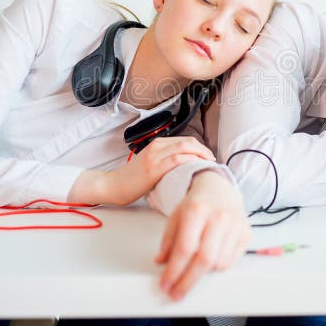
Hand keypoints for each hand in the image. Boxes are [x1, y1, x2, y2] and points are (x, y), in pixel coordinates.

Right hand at [69, 137, 214, 204]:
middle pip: (189, 142)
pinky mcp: (153, 168)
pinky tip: (197, 169)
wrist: (113, 185)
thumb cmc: (132, 179)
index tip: (209, 158)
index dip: (201, 148)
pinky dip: (190, 162)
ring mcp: (155, 156)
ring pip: (185, 148)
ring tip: (209, 166)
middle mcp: (157, 147)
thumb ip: (165, 161)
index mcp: (157, 144)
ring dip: (201, 156)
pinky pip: (177, 160)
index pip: (186, 140)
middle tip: (213, 161)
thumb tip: (186, 168)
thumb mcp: (150, 164)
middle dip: (205, 150)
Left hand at [155, 170, 250, 300]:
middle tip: (177, 293)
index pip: (185, 247)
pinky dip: (217, 267)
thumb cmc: (197, 204)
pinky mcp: (246, 234)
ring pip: (219, 263)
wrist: (220, 188)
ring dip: (203, 274)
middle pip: (204, 258)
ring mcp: (235, 225)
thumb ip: (168, 240)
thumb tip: (162, 263)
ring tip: (193, 270)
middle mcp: (219, 217)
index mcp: (197, 210)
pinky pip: (231, 261)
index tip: (166, 284)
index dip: (174, 270)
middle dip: (188, 281)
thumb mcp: (176, 216)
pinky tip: (209, 261)